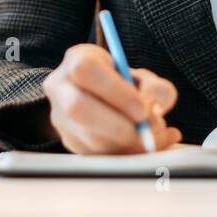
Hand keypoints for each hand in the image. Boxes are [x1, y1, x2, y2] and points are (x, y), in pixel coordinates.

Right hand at [44, 43, 181, 153]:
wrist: (103, 97)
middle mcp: (61, 88)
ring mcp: (61, 118)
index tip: (142, 108)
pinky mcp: (70, 143)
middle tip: (148, 129)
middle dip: (119, 124)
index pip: (85, 70)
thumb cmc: (124, 83)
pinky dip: (129, 154)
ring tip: (155, 135)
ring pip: (89, 139)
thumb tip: (156, 110)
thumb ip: (156, 88)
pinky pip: (99, 156)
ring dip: (128, 143)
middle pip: (78, 108)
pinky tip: (150, 146)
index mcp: (76, 60)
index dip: (114, 90)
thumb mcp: (142, 76)